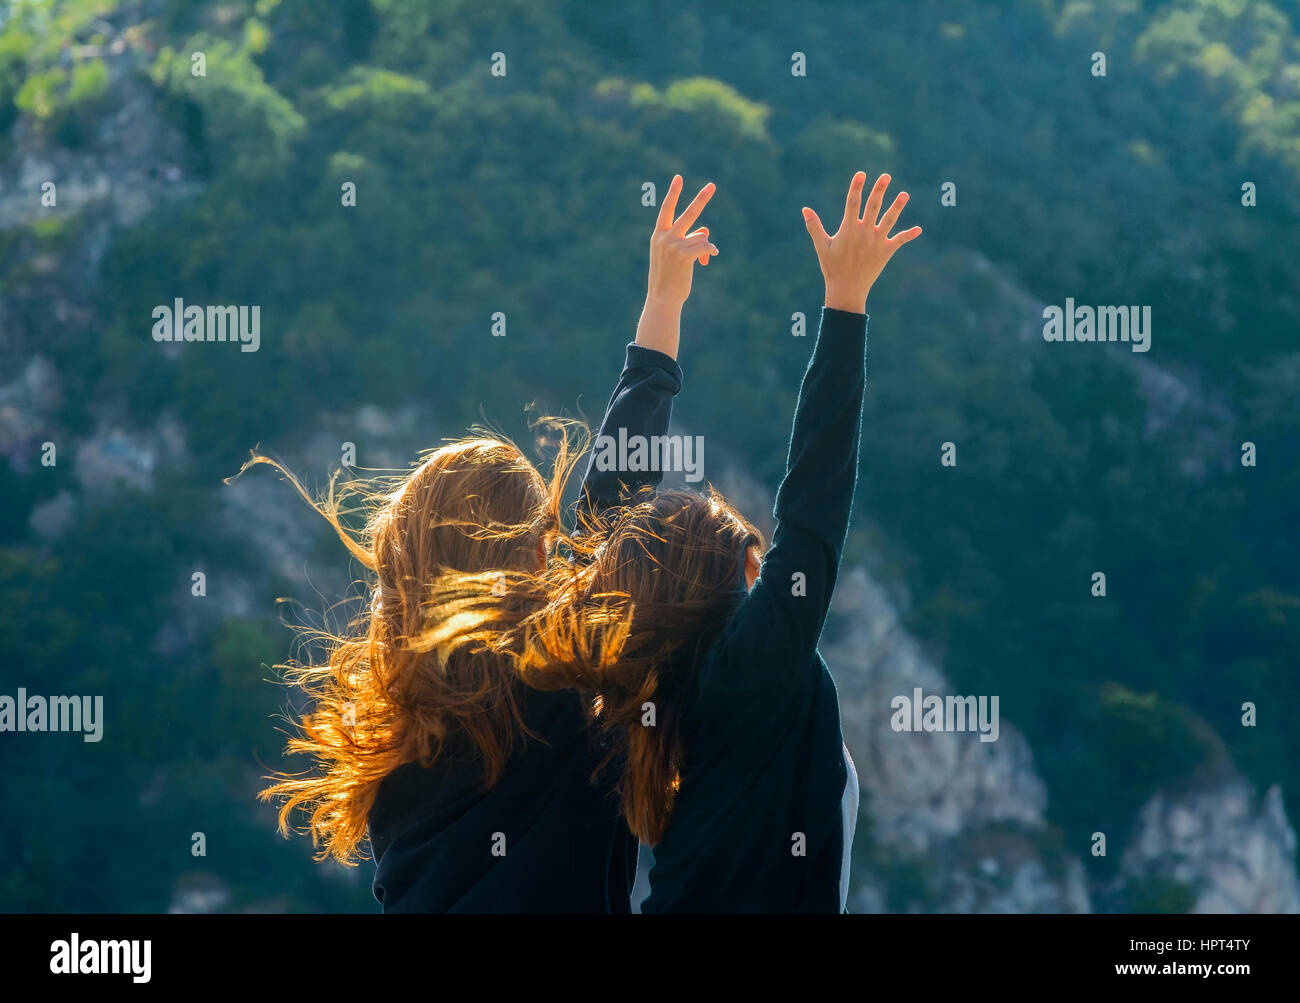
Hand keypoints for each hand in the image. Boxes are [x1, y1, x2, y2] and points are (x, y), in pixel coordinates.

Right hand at [646, 175, 717, 307]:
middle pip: (689, 214)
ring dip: (702, 249)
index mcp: (658, 235)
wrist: (662, 298)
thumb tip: (705, 231)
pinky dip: (710, 252)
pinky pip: (706, 247)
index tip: (678, 178)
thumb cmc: (668, 278)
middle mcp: (665, 237)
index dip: (673, 193)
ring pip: (700, 237)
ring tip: (697, 261)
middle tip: (712, 185)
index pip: (666, 209)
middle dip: (702, 199)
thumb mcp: (673, 255)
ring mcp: (674, 246)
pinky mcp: (684, 256)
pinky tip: (707, 260)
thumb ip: (686, 240)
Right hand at [802, 172, 920, 313]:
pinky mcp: (886, 252)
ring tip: (905, 194)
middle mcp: (864, 233)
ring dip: (897, 207)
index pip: (852, 203)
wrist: (847, 290)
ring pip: (889, 220)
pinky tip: (919, 229)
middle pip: (873, 206)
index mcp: (848, 229)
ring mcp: (876, 242)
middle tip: (886, 176)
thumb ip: (814, 226)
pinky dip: (909, 235)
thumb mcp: (821, 246)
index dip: (856, 187)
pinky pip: (899, 240)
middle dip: (879, 190)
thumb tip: (804, 209)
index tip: (861, 174)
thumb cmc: (832, 267)